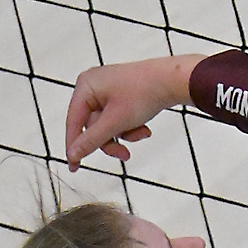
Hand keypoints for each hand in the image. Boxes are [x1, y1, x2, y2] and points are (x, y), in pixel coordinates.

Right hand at [64, 54, 204, 170]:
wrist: (175, 80)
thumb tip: (73, 154)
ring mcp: (108, 89)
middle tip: (123, 154)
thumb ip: (92, 140)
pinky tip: (144, 128)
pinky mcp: (122, 94)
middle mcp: (94, 85)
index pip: (73, 122)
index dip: (74, 146)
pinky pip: (118, 118)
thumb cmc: (146, 92)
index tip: (74, 166)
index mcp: (86, 86)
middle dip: (111, 140)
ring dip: (123, 134)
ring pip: (107, 124)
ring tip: (141, 134)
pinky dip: (130, 126)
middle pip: (92, 126)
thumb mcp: (115, 122)